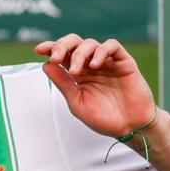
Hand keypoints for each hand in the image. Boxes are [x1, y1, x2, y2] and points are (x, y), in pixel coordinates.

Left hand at [34, 35, 155, 137]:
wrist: (130, 127)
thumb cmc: (105, 118)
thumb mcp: (77, 103)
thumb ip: (63, 84)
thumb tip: (46, 65)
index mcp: (78, 74)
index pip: (62, 54)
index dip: (50, 47)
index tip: (39, 50)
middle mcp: (91, 65)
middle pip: (74, 43)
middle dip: (62, 45)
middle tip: (55, 57)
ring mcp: (107, 62)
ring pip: (90, 44)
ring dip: (79, 53)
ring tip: (76, 70)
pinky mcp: (124, 62)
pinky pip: (112, 46)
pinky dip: (101, 51)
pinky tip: (94, 65)